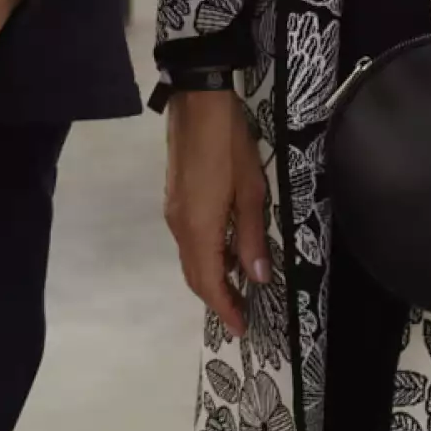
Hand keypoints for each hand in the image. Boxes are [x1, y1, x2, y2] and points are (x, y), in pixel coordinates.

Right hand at [163, 88, 270, 333]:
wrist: (198, 102)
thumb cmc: (230, 144)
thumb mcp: (251, 190)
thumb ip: (251, 236)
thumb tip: (257, 277)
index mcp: (198, 228)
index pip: (209, 282)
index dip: (225, 308)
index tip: (241, 328)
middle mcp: (179, 226)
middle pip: (195, 275)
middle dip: (217, 298)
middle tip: (242, 313)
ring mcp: (173, 212)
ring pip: (189, 258)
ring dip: (211, 276)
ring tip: (239, 285)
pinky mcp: (175, 199)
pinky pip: (188, 240)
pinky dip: (206, 255)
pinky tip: (226, 250)